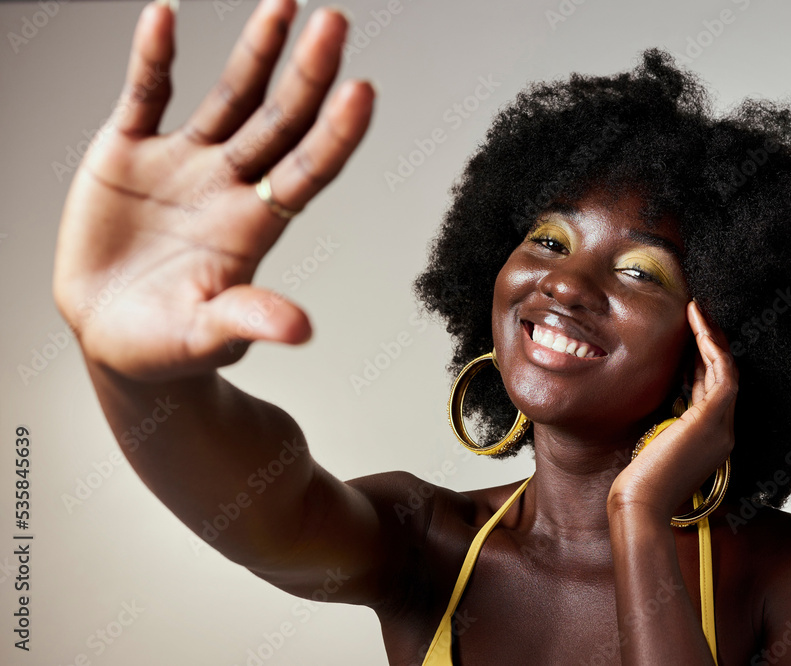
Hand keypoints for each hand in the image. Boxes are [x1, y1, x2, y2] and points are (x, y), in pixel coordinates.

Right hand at [52, 0, 372, 380]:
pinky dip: (151, 57)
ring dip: (255, 52)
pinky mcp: (129, 152)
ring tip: (284, 6)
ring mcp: (183, 163)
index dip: (335, 133)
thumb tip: (300, 330)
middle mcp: (230, 185)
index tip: (363, 90)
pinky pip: (145, 94)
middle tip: (335, 23)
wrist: (109, 334)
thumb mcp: (205, 336)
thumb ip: (247, 320)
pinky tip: (164, 17)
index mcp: (255, 226)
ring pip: (229, 97)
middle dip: (308, 74)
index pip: (308, 170)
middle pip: (280, 121)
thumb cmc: (167, 344)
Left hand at [608, 300, 737, 516]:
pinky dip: (712, 349)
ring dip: (712, 338)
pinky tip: (699, 328)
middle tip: (696, 314)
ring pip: (726, 370)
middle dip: (710, 343)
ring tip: (696, 310)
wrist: (640, 508)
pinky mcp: (711, 422)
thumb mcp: (653, 447)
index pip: (710, 390)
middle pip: (721, 376)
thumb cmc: (639, 486)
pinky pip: (723, 375)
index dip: (700, 360)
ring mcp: (721, 428)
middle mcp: (722, 432)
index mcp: (709, 440)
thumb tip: (655, 407)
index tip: (686, 337)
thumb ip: (662, 426)